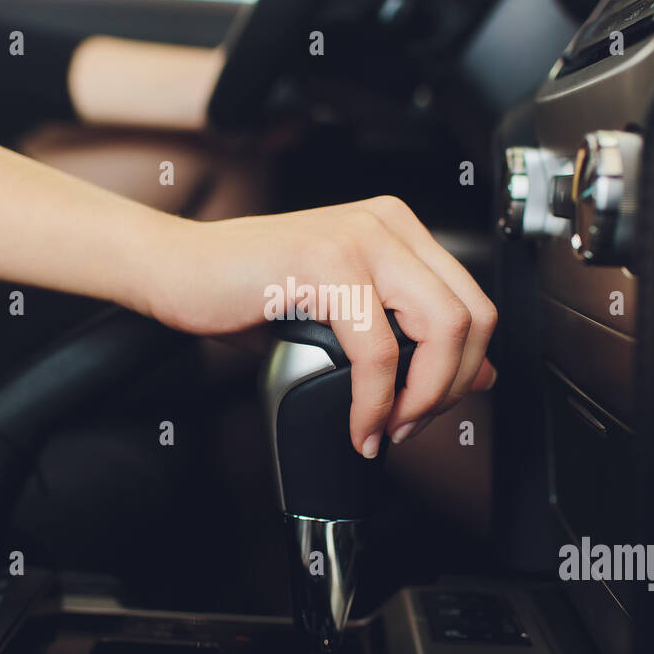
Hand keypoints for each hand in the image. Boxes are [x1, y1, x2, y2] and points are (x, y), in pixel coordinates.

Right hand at [152, 196, 497, 456]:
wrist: (174, 269)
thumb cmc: (247, 292)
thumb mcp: (344, 314)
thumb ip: (408, 334)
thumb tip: (478, 372)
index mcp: (398, 229)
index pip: (475, 302)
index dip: (466, 369)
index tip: (429, 409)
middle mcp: (386, 224)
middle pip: (471, 317)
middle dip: (448, 389)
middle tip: (408, 426)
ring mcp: (359, 238)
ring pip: (440, 329)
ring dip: (419, 398)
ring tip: (385, 429)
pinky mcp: (327, 263)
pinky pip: (379, 351)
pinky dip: (374, 403)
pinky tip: (357, 424)